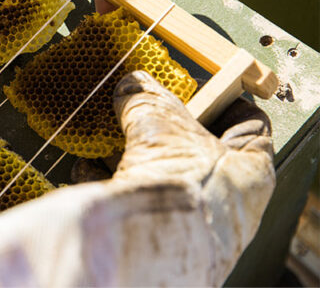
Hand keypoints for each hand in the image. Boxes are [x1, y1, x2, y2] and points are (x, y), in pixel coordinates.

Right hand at [108, 71, 274, 281]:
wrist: (147, 251)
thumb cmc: (177, 189)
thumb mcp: (159, 123)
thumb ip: (145, 99)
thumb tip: (132, 86)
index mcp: (248, 171)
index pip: (250, 126)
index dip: (225, 101)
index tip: (201, 86)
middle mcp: (223, 200)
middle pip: (194, 149)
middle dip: (161, 127)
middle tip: (140, 107)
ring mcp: (187, 220)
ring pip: (158, 175)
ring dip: (130, 153)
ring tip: (105, 133)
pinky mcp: (151, 233)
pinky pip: (129, 198)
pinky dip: (108, 180)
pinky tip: (86, 166)